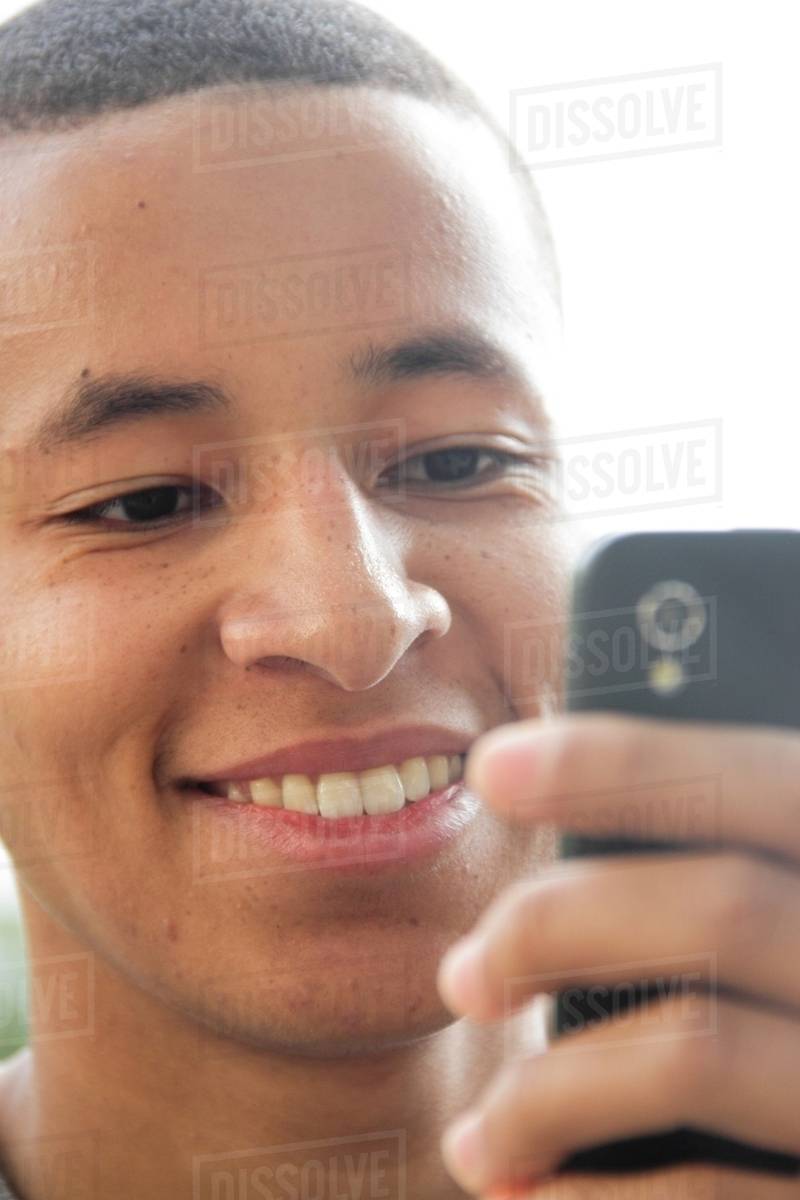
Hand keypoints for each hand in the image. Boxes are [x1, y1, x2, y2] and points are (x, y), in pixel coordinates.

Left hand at [436, 713, 799, 1197]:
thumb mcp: (797, 892)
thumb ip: (742, 855)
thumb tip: (564, 796)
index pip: (753, 781)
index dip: (615, 765)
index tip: (489, 768)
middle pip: (716, 909)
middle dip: (553, 929)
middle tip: (464, 978)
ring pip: (698, 1052)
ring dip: (546, 1093)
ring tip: (474, 1133)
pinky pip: (716, 1197)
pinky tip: (526, 1193)